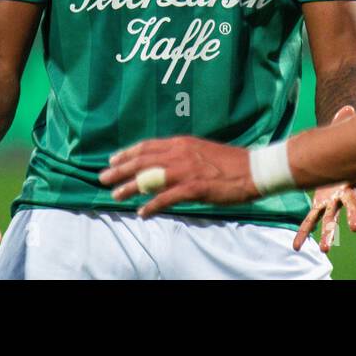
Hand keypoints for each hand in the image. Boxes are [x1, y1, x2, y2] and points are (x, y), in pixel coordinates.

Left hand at [100, 136, 257, 217]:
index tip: (112, 159)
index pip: (146, 146)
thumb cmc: (228, 162)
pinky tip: (142, 212)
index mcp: (181, 143)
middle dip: (120, 170)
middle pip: (142, 161)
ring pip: (149, 178)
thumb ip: (181, 154)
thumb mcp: (200, 150)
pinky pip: (167, 198)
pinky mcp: (195, 188)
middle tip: (103, 178)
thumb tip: (163, 162)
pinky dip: (152, 205)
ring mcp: (186, 170)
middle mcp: (180, 153)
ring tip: (116, 196)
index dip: (127, 153)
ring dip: (130, 187)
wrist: (252, 169)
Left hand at [293, 106, 355, 251]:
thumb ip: (343, 120)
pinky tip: (296, 245)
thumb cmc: (341, 143)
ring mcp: (331, 201)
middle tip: (355, 228)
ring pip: (330, 220)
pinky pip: (311, 219)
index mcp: (351, 178)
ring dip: (327, 234)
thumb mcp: (341, 130)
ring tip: (324, 250)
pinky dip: (304, 232)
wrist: (336, 156)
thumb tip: (348, 107)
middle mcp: (343, 193)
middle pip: (349, 208)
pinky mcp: (319, 203)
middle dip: (352, 217)